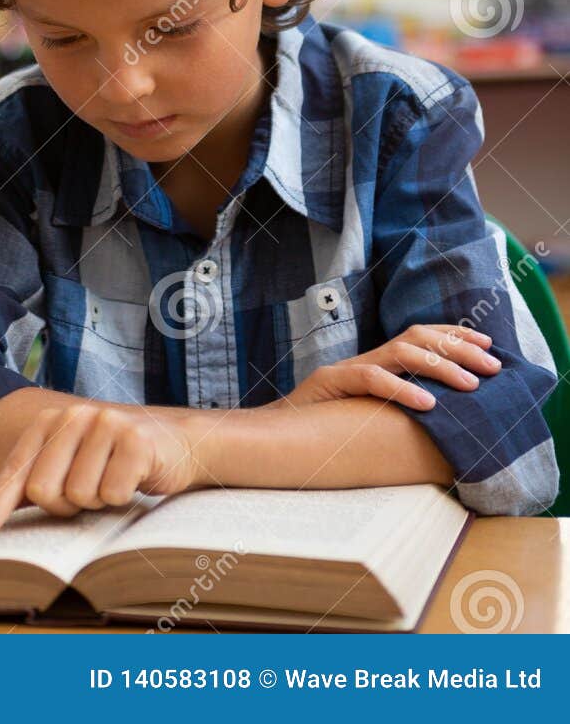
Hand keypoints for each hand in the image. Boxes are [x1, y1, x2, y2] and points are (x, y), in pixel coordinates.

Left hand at [0, 402, 197, 541]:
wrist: (175, 442)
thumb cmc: (111, 459)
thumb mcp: (61, 471)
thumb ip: (15, 486)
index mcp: (48, 422)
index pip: (14, 474)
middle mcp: (72, 415)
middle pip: (44, 490)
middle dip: (65, 505)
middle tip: (88, 492)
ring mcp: (105, 423)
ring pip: (79, 495)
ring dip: (97, 501)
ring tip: (111, 481)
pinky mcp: (135, 439)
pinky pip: (112, 494)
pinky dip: (122, 498)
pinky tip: (133, 479)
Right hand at [279, 323, 500, 412]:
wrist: (275, 433)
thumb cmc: (325, 431)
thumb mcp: (371, 417)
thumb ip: (398, 411)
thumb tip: (445, 421)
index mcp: (377, 364)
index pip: (419, 336)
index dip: (454, 336)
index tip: (488, 345)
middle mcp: (366, 359)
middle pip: (416, 337)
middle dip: (458, 348)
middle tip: (493, 366)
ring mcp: (348, 368)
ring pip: (399, 351)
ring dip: (440, 365)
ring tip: (470, 385)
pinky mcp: (332, 382)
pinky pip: (371, 379)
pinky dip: (402, 389)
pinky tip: (427, 403)